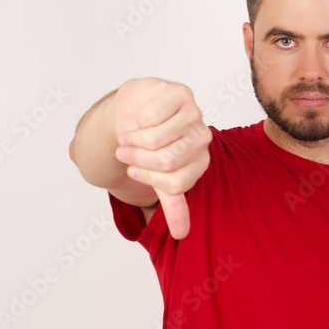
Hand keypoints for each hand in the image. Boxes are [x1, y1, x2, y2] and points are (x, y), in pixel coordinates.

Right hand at [113, 78, 211, 238]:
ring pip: (158, 139)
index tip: (134, 170)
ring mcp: (195, 115)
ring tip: (128, 136)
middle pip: (167, 161)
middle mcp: (202, 139)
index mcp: (199, 162)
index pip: (175, 184)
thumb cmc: (147, 143)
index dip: (147, 178)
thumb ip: (173, 204)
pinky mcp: (182, 94)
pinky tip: (139, 117)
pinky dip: (137, 120)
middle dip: (137, 159)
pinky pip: (153, 116)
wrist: (136, 108)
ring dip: (133, 140)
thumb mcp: (159, 176)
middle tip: (125, 152)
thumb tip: (182, 234)